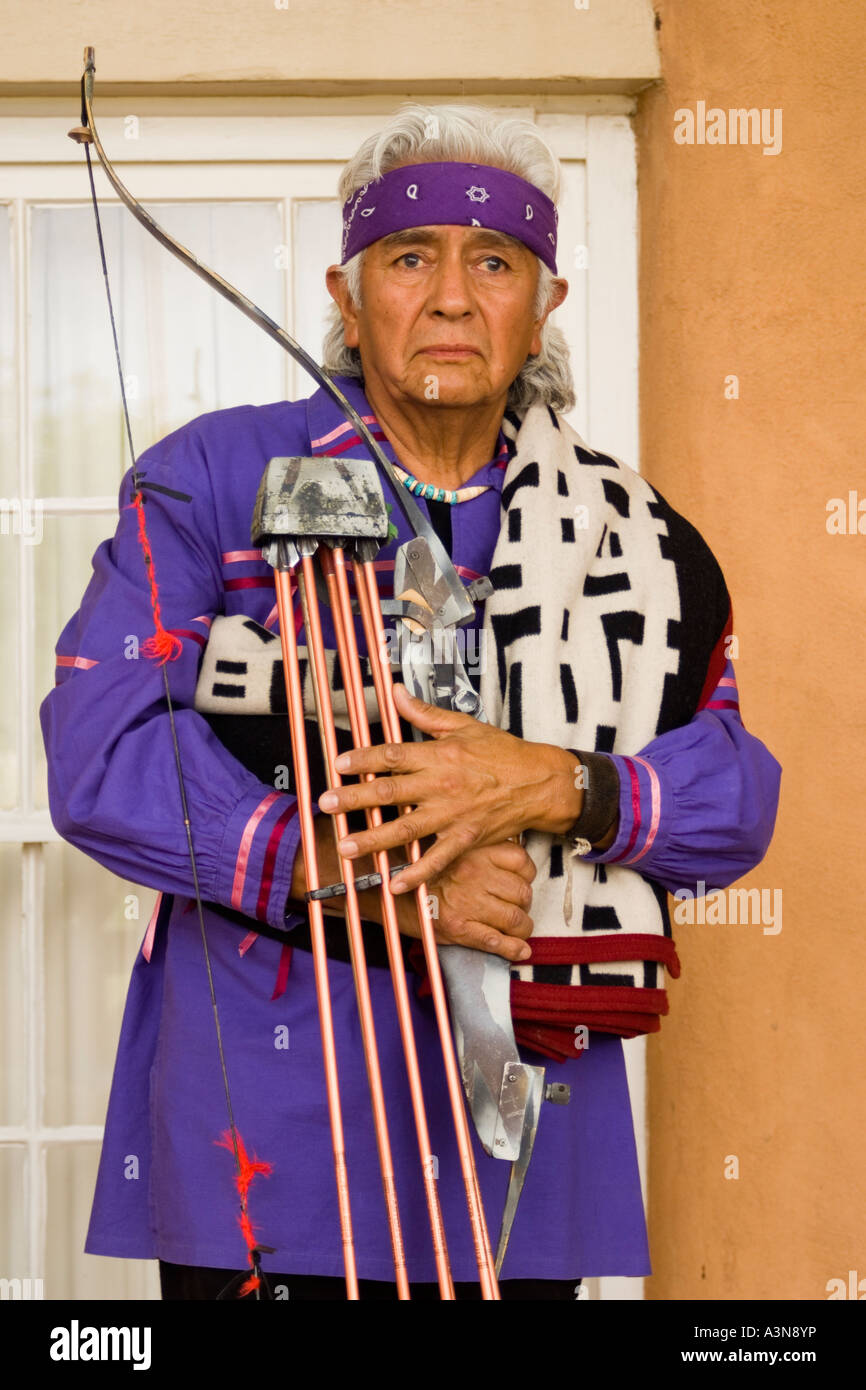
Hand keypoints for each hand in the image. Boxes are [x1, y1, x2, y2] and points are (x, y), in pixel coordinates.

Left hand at [317, 683, 581, 893]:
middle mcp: (441, 786)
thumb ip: (425, 714)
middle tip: (325, 805)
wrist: (539, 782)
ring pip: (405, 830)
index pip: (392, 756)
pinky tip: (393, 885)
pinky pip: (437, 860)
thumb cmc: (502, 753)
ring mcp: (452, 815)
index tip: (338, 763)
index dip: (362, 759)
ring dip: (373, 840)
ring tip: (346, 846)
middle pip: (389, 793)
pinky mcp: (465, 839)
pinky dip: (416, 874)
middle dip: (354, 799)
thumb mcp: (464, 726)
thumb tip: (396, 692)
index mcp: (439, 755)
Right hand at [384, 840, 536, 963]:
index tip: (520, 883)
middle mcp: (475, 873)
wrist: (383, 889)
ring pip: (516, 918)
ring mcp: (468, 901)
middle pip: (522, 892)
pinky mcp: (459, 928)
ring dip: (521, 929)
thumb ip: (477, 852)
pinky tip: (520, 952)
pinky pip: (497, 941)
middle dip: (523, 905)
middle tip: (515, 909)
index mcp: (474, 850)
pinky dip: (513, 949)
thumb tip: (508, 866)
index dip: (526, 877)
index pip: (522, 862)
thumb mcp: (449, 848)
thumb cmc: (418, 870)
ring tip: (516, 931)